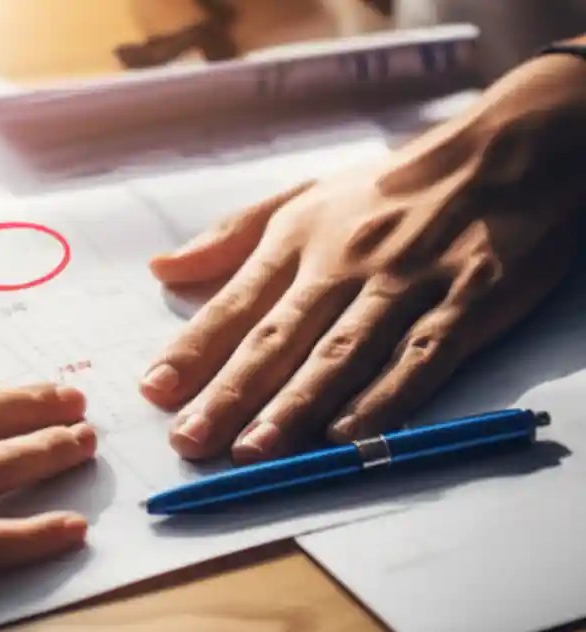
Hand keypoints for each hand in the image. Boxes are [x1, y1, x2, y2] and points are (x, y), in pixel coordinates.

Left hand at [140, 53, 585, 461]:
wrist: (513, 146)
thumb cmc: (394, 184)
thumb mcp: (307, 196)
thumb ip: (231, 237)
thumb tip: (162, 269)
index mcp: (301, 239)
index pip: (236, 303)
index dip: (193, 350)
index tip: (154, 391)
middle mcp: (345, 264)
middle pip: (279, 337)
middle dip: (230, 392)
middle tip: (190, 440)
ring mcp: (407, 285)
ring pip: (341, 353)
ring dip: (295, 405)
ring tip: (253, 450)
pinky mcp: (468, 303)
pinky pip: (420, 358)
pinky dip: (384, 398)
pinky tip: (348, 435)